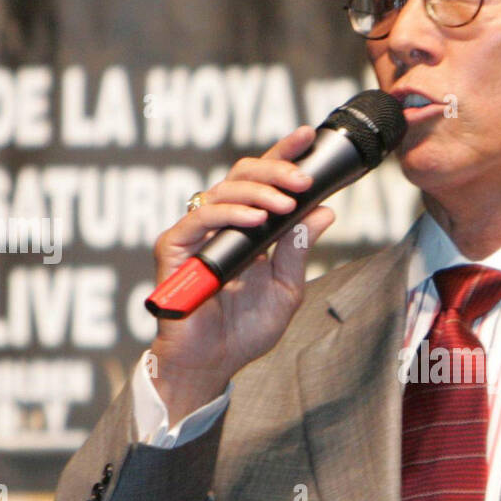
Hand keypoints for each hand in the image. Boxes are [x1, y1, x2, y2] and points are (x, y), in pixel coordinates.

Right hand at [149, 124, 334, 419]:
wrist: (214, 364)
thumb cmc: (245, 330)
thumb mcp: (286, 287)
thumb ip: (300, 248)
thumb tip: (326, 211)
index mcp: (246, 227)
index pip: (263, 180)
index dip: (283, 154)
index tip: (309, 135)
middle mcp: (218, 223)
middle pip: (242, 175)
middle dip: (276, 170)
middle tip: (303, 180)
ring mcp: (194, 233)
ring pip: (223, 190)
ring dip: (259, 192)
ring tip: (286, 204)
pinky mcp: (173, 247)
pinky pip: (200, 218)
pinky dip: (230, 215)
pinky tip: (255, 221)